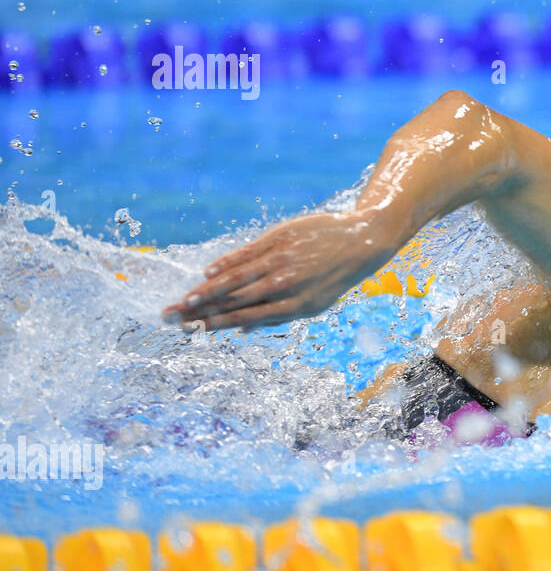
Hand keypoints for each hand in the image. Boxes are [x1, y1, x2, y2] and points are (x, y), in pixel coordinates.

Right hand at [162, 210, 397, 330]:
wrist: (361, 241)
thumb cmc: (332, 276)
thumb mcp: (314, 304)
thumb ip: (276, 315)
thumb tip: (240, 329)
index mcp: (295, 306)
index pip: (246, 318)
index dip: (215, 325)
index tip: (190, 332)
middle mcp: (287, 285)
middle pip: (235, 301)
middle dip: (200, 311)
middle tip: (170, 319)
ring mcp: (282, 260)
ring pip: (237, 279)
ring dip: (207, 291)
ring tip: (183, 301)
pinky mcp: (280, 238)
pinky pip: (248, 253)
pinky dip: (226, 264)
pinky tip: (206, 273)